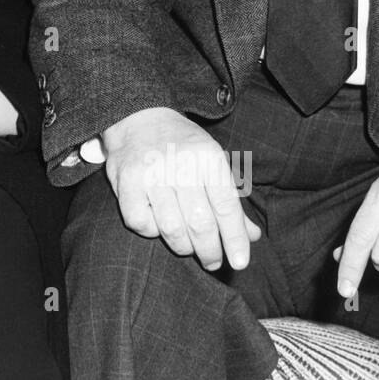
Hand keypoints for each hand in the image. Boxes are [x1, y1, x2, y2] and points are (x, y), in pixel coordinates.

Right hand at [101, 107, 260, 271]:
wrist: (139, 116)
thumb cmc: (182, 146)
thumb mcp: (212, 162)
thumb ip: (230, 200)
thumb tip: (252, 236)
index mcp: (207, 157)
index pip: (226, 206)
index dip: (234, 238)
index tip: (239, 263)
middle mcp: (180, 164)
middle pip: (200, 222)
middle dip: (210, 250)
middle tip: (213, 262)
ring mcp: (150, 173)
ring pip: (171, 228)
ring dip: (183, 247)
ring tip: (189, 248)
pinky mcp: (126, 181)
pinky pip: (140, 222)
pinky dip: (151, 232)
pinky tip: (158, 226)